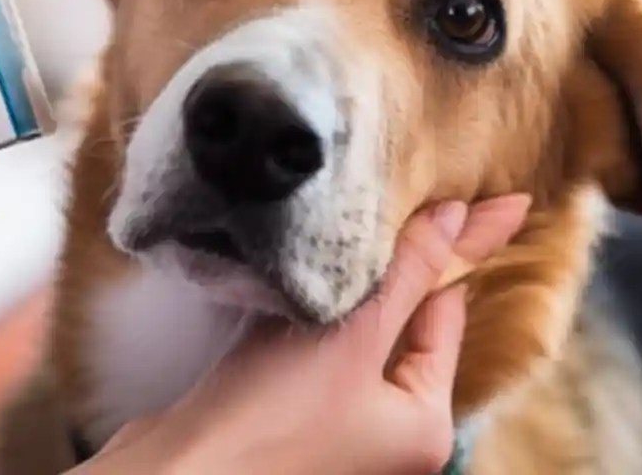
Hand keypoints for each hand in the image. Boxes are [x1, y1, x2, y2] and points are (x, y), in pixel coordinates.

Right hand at [77, 194, 529, 474]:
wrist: (181, 470)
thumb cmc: (275, 413)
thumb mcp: (353, 333)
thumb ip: (408, 271)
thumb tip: (460, 214)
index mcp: (425, 425)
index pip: (443, 317)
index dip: (439, 252)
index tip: (442, 194)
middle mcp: (387, 435)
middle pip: (397, 327)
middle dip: (384, 270)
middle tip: (381, 202)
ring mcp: (336, 430)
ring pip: (351, 337)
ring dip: (339, 291)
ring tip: (331, 234)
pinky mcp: (285, 420)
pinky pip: (311, 354)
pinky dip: (303, 318)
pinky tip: (287, 282)